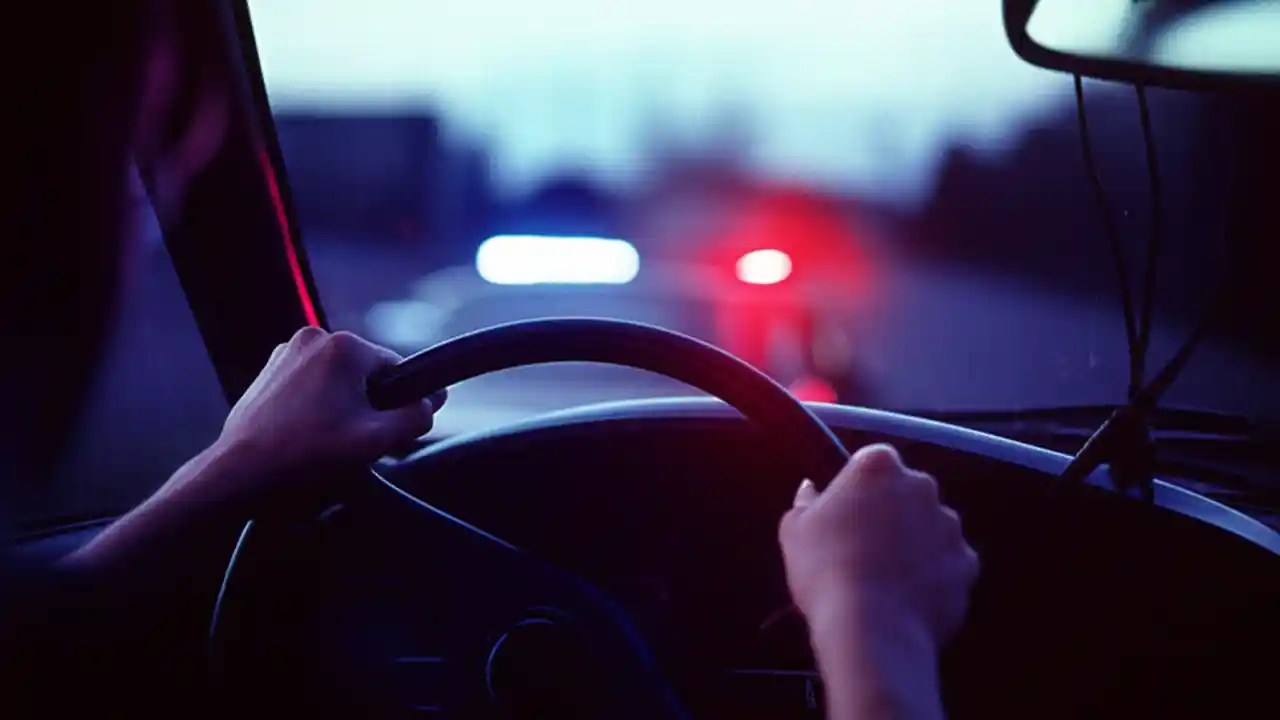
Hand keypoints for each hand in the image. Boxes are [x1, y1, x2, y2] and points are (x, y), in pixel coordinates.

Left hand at [66, 328, 440, 575]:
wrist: (240, 474)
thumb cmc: (306, 456)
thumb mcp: (376, 441)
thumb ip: (416, 416)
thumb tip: (433, 399)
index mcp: (344, 346)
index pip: (397, 369)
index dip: (399, 404)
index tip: (384, 433)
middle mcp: (314, 337)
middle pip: (366, 374)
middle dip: (367, 405)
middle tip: (352, 442)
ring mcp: (286, 353)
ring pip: (338, 380)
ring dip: (341, 407)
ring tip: (325, 442)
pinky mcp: (268, 371)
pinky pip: (310, 385)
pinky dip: (315, 407)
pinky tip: (306, 436)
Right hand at [778, 444, 977, 718]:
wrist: (872, 628)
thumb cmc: (825, 568)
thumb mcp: (794, 531)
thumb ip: (805, 502)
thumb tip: (810, 489)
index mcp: (878, 466)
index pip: (871, 463)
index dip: (857, 489)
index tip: (845, 515)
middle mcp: (922, 485)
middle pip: (906, 491)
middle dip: (891, 512)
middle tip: (864, 547)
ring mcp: (950, 525)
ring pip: (931, 527)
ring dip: (915, 543)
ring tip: (887, 577)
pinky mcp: (968, 562)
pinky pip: (948, 562)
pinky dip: (935, 574)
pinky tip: (910, 595)